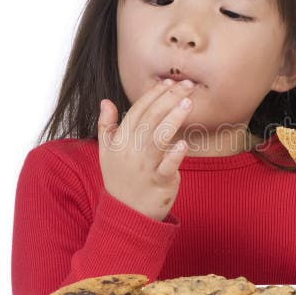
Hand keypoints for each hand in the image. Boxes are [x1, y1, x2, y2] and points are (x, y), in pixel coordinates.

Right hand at [97, 79, 196, 220]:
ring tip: (189, 102)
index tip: (169, 82)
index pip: (138, 111)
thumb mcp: (107, 152)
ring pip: (160, 137)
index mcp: (120, 141)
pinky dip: (175, 155)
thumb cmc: (120, 178)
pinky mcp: (159, 182)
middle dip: (170, 98)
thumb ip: (106, 126)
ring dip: (175, 118)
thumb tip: (106, 101)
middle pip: (151, 118)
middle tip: (187, 84)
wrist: (127, 213)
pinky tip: (184, 143)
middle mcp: (132, 151)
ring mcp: (145, 167)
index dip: (154, 94)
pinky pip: (168, 166)